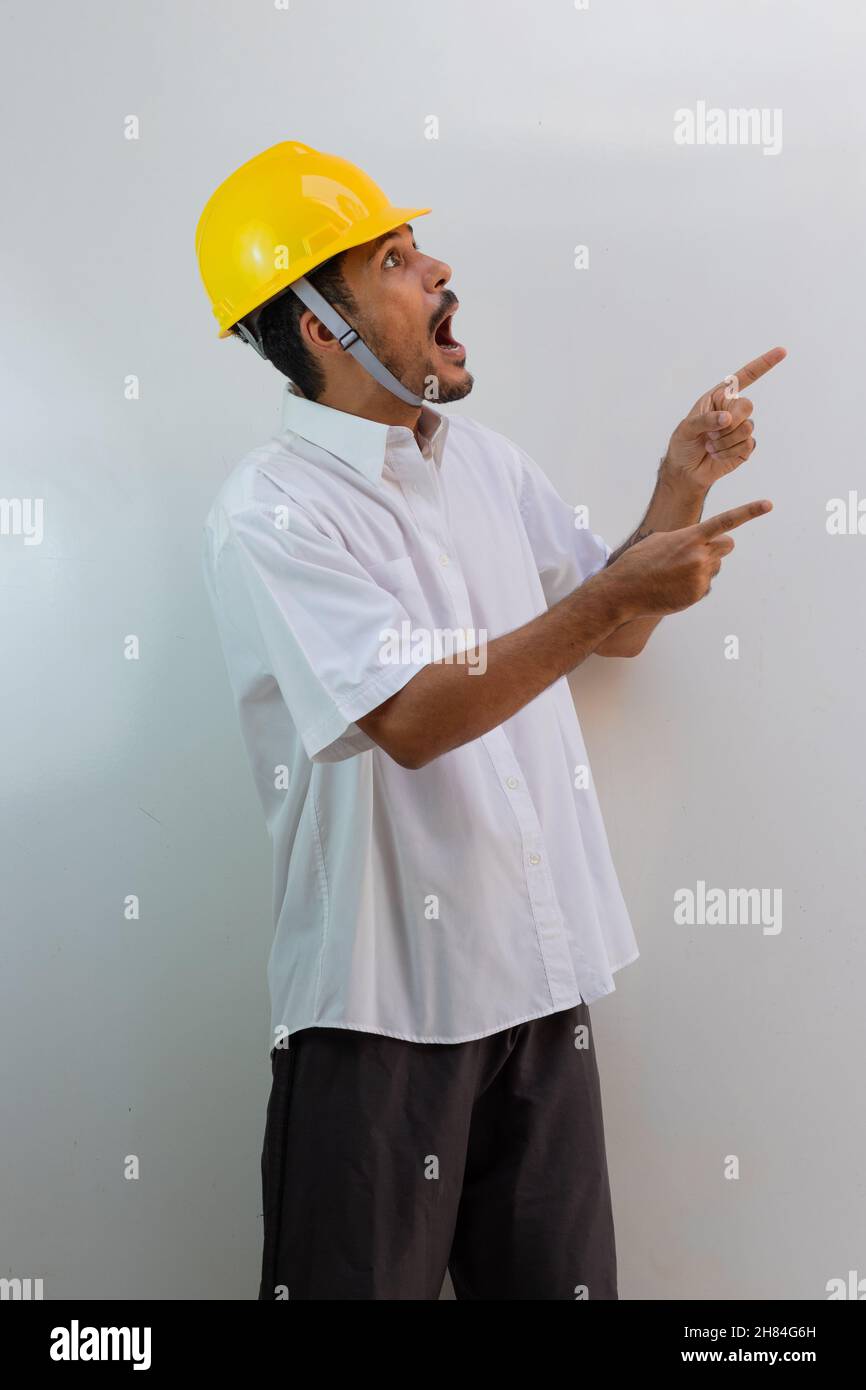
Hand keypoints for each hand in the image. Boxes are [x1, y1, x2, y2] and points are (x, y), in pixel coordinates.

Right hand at [604, 498, 773, 617]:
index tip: (769, 504)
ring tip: (675, 574)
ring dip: (702, 568)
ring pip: (715, 567)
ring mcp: (701, 576)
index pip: (726, 521)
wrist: (623, 591)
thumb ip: (686, 537)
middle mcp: (700, 555)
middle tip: (695, 554)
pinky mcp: (698, 594)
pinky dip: (693, 586)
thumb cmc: (638, 562)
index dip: (749, 512)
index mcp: (690, 537)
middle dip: (716, 548)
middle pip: (727, 546)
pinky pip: (705, 586)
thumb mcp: (660, 540)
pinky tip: (673, 587)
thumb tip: (703, 542)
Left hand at [662, 346, 786, 492]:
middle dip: (731, 422)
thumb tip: (727, 419)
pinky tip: (717, 455)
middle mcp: (733, 410)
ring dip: (725, 441)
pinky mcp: (746, 446)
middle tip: (712, 434)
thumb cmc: (683, 444)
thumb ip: (705, 421)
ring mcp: (741, 428)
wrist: (686, 470)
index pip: (744, 377)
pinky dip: (729, 452)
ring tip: (710, 445)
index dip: (763, 364)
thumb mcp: (686, 429)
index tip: (782, 351)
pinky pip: (747, 445)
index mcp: (719, 397)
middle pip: (747, 406)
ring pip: (747, 428)